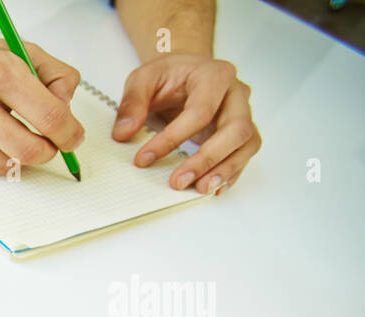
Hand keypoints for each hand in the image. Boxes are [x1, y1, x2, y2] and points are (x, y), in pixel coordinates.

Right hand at [0, 26, 84, 174]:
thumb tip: (67, 112)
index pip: (50, 117)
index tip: (73, 136)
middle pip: (31, 151)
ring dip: (23, 156)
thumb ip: (54, 76)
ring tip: (19, 134)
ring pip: (9, 166)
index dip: (70, 133)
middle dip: (50, 151)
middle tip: (52, 143)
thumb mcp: (17, 49)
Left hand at [113, 53, 259, 193]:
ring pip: (247, 143)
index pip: (200, 111)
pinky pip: (245, 153)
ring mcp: (243, 113)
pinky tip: (212, 187)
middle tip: (179, 182)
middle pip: (236, 128)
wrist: (186, 72)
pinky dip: (231, 172)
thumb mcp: (143, 78)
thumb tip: (123, 133)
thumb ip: (132, 102)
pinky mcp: (241, 132)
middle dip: (207, 159)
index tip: (143, 159)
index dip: (172, 138)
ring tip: (200, 189)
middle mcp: (236, 93)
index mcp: (214, 75)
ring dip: (225, 169)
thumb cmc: (169, 75)